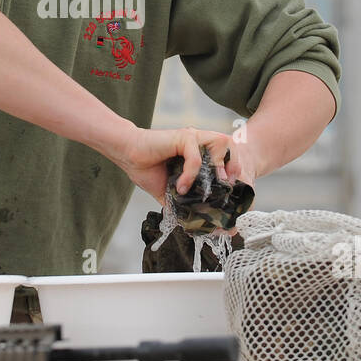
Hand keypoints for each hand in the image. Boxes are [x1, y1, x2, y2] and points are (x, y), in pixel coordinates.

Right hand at [103, 125, 249, 205]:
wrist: (127, 155)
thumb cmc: (146, 168)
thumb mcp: (168, 190)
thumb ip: (182, 201)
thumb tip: (192, 222)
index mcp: (199, 152)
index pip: (226, 156)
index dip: (233, 171)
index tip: (230, 193)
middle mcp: (199, 142)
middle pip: (230, 145)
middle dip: (233, 166)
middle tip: (226, 188)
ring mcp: (192, 138)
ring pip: (220, 145)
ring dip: (219, 167)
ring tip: (209, 187)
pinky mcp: (183, 138)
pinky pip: (196, 158)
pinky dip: (190, 175)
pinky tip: (180, 187)